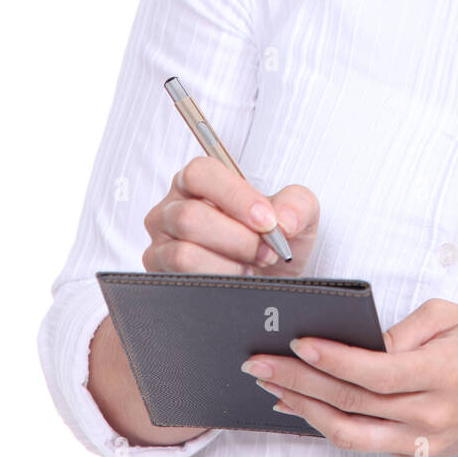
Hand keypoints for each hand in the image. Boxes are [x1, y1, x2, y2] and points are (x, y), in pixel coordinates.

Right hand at [143, 156, 319, 276]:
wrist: (270, 281)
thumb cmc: (274, 241)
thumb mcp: (296, 215)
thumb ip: (297, 205)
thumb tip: (284, 220)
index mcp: (197, 182)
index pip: (201, 173)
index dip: (234, 196)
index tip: (267, 221)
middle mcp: (171, 210)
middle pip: (190, 217)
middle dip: (239, 240)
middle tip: (268, 252)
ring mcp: (161, 246)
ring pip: (184, 254)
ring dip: (228, 265)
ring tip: (252, 268)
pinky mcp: (160, 278)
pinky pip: (182, 282)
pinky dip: (217, 283)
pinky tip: (236, 280)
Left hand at [241, 299, 457, 456]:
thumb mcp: (455, 315)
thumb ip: (405, 328)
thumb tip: (359, 340)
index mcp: (444, 371)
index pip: (375, 370)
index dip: (332, 359)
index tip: (298, 341)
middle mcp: (431, 413)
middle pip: (352, 403)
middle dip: (299, 381)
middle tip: (260, 362)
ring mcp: (424, 440)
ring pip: (350, 433)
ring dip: (305, 409)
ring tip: (272, 385)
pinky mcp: (418, 454)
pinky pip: (365, 442)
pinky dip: (330, 424)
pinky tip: (305, 405)